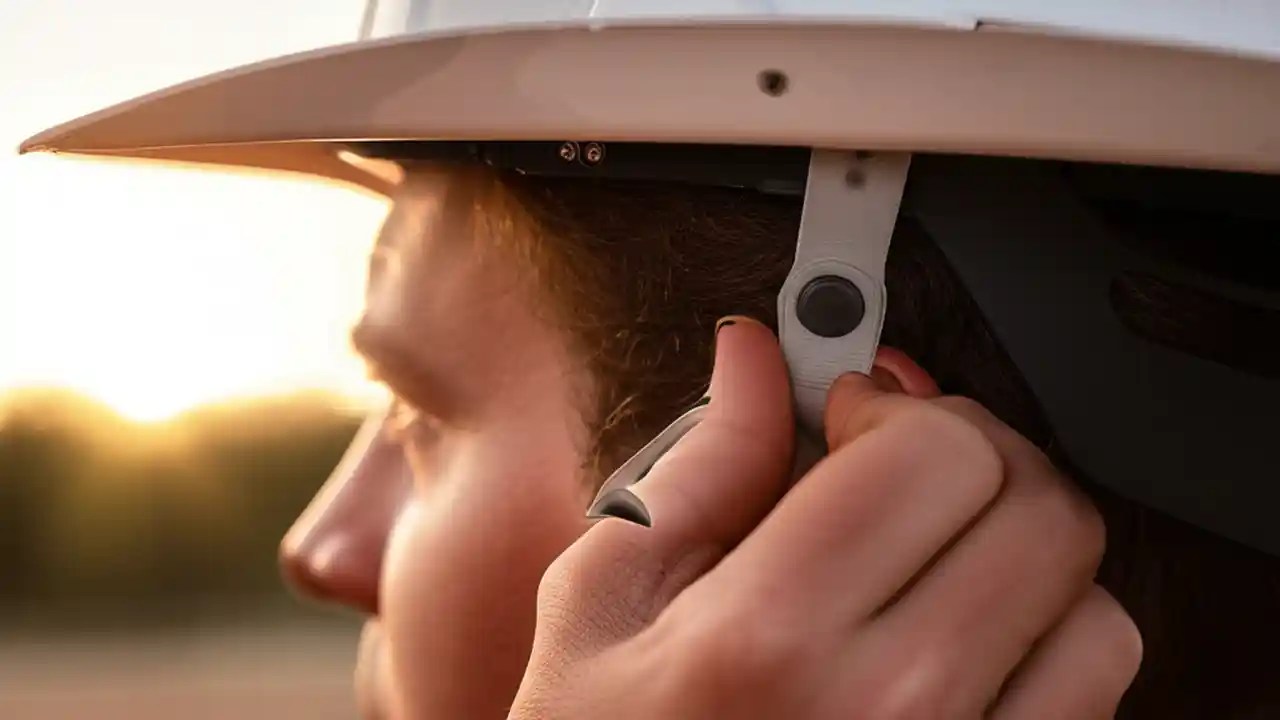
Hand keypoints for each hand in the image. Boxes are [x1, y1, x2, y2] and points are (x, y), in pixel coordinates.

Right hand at [510, 318, 1141, 718]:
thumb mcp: (598, 608)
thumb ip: (694, 470)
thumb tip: (756, 360)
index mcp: (763, 639)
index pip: (929, 455)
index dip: (899, 404)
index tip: (854, 411)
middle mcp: (887, 712)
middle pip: (1036, 511)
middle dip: (973, 455)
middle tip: (901, 465)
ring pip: (1090, 604)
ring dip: (1022, 552)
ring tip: (935, 557)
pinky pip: (1090, 696)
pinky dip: (1046, 639)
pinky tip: (962, 635)